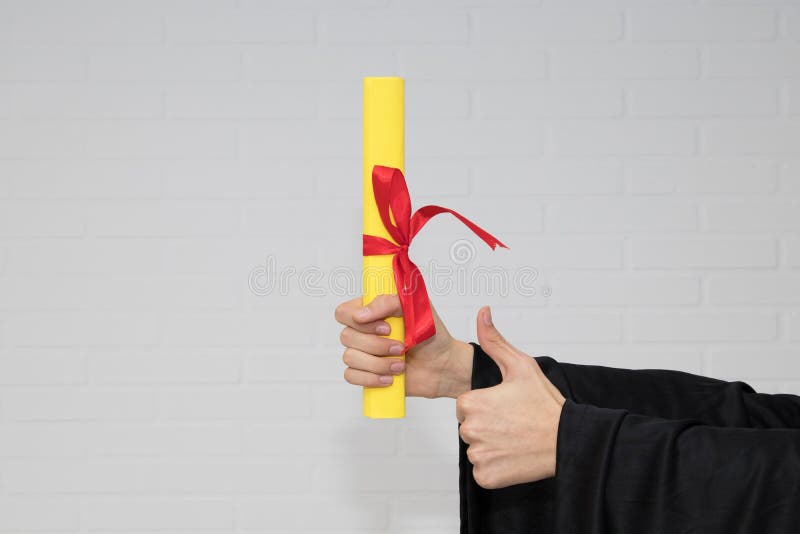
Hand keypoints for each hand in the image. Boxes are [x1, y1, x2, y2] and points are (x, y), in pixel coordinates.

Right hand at [334, 294, 472, 398]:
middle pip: (346, 337)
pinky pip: (351, 376)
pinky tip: (389, 379)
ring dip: (377, 364)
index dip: (357, 320)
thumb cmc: (432, 335)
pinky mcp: (365, 373)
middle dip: (376, 345)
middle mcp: (363, 331)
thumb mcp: (417, 309)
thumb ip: (390, 302)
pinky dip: (371, 378)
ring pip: (350, 358)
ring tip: (400, 365)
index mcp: (372, 311)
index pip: (344, 312)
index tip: (385, 327)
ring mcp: (363, 353)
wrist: (443, 366)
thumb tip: (361, 314)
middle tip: (400, 347)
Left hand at [456, 306, 565, 489]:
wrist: (568, 440)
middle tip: (513, 423)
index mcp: (471, 403)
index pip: (466, 406)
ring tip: (515, 439)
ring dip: (491, 446)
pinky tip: (514, 456)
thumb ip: (495, 341)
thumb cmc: (545, 404)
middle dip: (487, 426)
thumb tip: (482, 312)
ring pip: (476, 449)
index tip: (506, 407)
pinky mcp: (487, 477)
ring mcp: (478, 456)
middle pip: (469, 428)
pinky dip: (496, 466)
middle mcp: (470, 431)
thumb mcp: (521, 365)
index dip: (486, 405)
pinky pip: (483, 471)